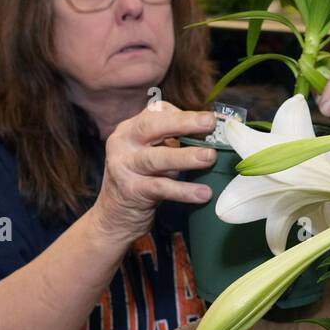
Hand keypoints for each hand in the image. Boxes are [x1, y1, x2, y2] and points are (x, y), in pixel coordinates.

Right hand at [89, 102, 217, 245]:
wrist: (115, 217)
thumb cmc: (144, 180)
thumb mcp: (154, 154)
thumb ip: (174, 142)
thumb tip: (214, 134)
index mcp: (130, 129)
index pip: (156, 112)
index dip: (184, 114)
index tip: (210, 119)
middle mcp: (123, 144)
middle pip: (151, 126)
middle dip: (183, 123)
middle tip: (210, 123)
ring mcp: (124, 167)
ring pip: (156, 158)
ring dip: (185, 157)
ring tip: (210, 157)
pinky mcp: (131, 191)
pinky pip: (161, 188)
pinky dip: (183, 190)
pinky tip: (203, 193)